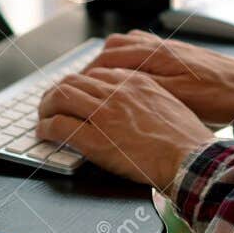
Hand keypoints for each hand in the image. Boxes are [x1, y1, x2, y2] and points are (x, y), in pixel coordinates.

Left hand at [38, 67, 213, 189]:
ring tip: (43, 116)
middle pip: (74, 80)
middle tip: (51, 103)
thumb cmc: (186, 139)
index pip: (97, 73)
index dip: (81, 83)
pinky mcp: (95, 138)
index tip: (76, 93)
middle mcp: (117, 92)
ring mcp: (105, 114)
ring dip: (46, 106)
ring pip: (61, 97)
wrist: (191, 159)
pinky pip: (59, 125)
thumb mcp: (170, 103)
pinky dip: (46, 127)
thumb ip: (147, 97)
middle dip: (57, 91)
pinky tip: (43, 132)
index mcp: (136, 81)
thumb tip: (133, 105)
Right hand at [87, 30, 233, 126]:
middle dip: (91, 69)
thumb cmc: (215, 96)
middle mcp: (156, 45)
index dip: (84, 77)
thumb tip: (111, 86)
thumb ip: (142, 87)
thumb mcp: (176, 97)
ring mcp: (164, 47)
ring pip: (124, 46)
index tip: (71, 92)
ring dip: (107, 63)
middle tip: (79, 89)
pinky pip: (139, 48)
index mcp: (153, 55)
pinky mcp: (173, 53)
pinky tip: (127, 75)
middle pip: (110, 49)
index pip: (105, 59)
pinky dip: (126, 59)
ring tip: (98, 84)